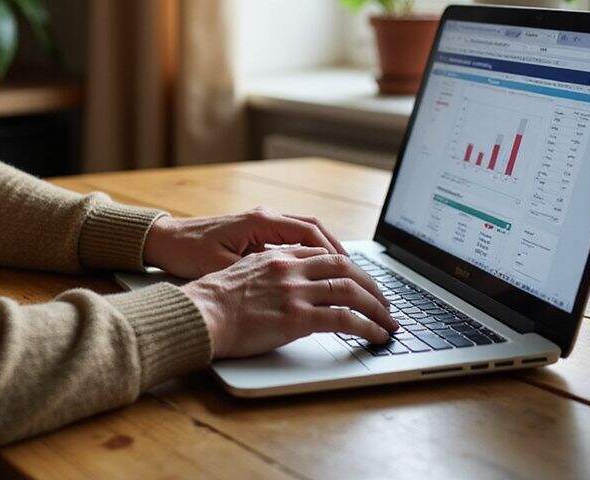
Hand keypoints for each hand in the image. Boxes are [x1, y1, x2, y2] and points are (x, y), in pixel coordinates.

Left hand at [143, 206, 348, 279]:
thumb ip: (257, 272)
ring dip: (327, 253)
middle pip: (314, 230)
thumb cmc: (189, 253)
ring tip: (348, 277)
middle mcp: (265, 217)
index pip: (309, 233)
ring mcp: (261, 223)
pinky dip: (310, 254)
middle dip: (340, 253)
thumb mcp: (223, 267)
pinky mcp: (255, 232)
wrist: (164, 240)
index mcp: (260, 222)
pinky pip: (292, 240)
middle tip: (360, 278)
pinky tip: (319, 274)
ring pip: (305, 234)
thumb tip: (290, 286)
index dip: (333, 254)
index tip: (352, 273)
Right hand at [180, 247, 398, 357]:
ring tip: (389, 321)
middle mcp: (290, 268)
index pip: (324, 255)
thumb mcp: (242, 271)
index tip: (359, 282)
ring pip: (350, 291)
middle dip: (370, 284)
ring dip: (376, 307)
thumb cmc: (212, 299)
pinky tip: (377, 335)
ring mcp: (295, 291)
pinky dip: (367, 326)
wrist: (200, 313)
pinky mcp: (297, 317)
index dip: (348, 269)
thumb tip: (285, 284)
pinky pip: (344, 319)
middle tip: (384, 301)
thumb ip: (269, 272)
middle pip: (344, 267)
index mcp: (277, 255)